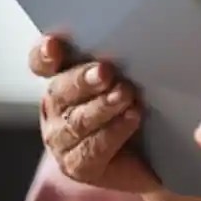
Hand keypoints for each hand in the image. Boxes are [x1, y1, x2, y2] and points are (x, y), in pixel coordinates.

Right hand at [29, 35, 157, 192]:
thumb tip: (137, 35)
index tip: (53, 45)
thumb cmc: (142, 106)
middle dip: (82, 80)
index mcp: (64, 79)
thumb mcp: (133, 77)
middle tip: (105, 71)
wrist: (158, 156)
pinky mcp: (78, 166)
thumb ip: (122, 60)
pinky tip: (131, 118)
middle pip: (60, 90)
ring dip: (102, 106)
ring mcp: (63, 140)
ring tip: (125, 94)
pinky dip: (114, 131)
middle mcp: (57, 108)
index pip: (42, 63)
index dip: (44, 54)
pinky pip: (93, 148)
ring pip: (77, 121)